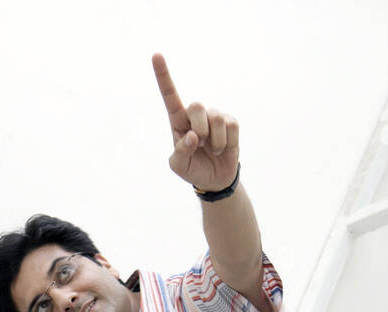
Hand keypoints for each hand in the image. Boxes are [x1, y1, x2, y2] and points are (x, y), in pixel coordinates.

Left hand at [152, 52, 238, 192]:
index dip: (163, 76)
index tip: (156, 55)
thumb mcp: (179, 166)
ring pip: (216, 118)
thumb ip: (180, 152)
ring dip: (215, 141)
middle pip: (196, 105)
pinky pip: (231, 126)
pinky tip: (224, 149)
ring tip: (213, 150)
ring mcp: (214, 117)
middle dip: (200, 128)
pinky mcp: (230, 123)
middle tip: (199, 144)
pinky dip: (228, 142)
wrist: (214, 180)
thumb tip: (192, 136)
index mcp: (178, 121)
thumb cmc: (192, 169)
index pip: (170, 96)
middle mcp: (196, 115)